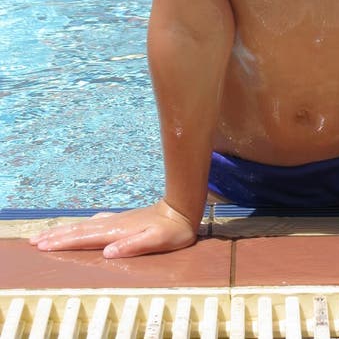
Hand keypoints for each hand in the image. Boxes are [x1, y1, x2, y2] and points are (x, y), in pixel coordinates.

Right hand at [30, 199, 196, 258]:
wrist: (181, 209)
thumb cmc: (172, 230)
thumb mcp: (157, 240)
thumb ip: (133, 245)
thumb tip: (108, 252)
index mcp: (117, 231)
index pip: (84, 238)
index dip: (63, 242)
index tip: (43, 245)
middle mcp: (113, 224)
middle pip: (79, 230)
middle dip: (56, 236)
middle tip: (34, 241)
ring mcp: (116, 221)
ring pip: (84, 226)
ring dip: (64, 230)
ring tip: (47, 234)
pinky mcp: (122, 221)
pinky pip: (94, 224)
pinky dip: (80, 227)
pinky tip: (79, 227)